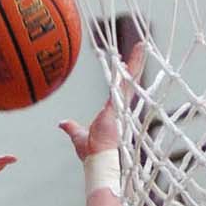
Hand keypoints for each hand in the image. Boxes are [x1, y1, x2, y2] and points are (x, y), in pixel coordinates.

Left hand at [57, 43, 145, 158]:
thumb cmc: (92, 155)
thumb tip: (62, 123)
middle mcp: (120, 108)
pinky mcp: (116, 107)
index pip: (119, 90)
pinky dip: (126, 72)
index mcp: (113, 113)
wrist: (97, 161)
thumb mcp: (79, 137)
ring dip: (136, 61)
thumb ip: (73, 129)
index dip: (123, 76)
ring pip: (129, 79)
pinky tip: (128, 58)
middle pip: (129, 81)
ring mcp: (120, 107)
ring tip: (142, 44)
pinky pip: (121, 85)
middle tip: (141, 46)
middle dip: (135, 63)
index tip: (124, 62)